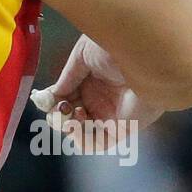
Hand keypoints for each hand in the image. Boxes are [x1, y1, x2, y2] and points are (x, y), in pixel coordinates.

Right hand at [30, 35, 163, 151]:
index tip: (44, 99)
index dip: (54, 100)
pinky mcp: (122, 129)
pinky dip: (81, 138)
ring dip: (68, 127)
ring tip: (67, 114)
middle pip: (72, 116)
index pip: (68, 97)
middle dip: (58, 115)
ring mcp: (111, 115)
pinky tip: (75, 123)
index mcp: (93, 80)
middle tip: (56, 109)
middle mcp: (101, 99)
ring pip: (82, 132)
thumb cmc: (118, 48)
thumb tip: (51, 96)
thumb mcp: (83, 57)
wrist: (147, 55)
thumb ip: (67, 78)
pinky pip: (97, 143)